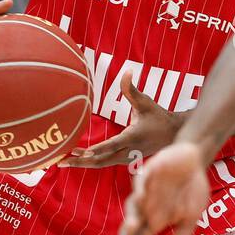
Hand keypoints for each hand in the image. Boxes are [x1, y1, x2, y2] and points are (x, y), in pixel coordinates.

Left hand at [57, 71, 179, 168]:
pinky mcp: (125, 160)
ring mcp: (127, 158)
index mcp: (133, 136)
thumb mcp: (145, 101)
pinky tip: (77, 159)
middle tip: (61, 161)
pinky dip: (91, 162)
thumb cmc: (158, 116)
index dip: (98, 148)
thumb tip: (126, 71)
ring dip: (83, 163)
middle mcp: (129, 151)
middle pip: (102, 160)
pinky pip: (105, 163)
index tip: (82, 152)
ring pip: (102, 164)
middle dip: (81, 162)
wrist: (173, 134)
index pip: (113, 144)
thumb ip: (131, 89)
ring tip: (63, 161)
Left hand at [114, 142, 209, 234]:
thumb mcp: (190, 218)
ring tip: (131, 227)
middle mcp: (146, 207)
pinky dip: (140, 188)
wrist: (194, 160)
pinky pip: (140, 181)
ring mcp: (146, 190)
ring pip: (133, 204)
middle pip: (132, 225)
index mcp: (155, 219)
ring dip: (131, 216)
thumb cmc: (191, 190)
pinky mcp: (148, 172)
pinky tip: (141, 197)